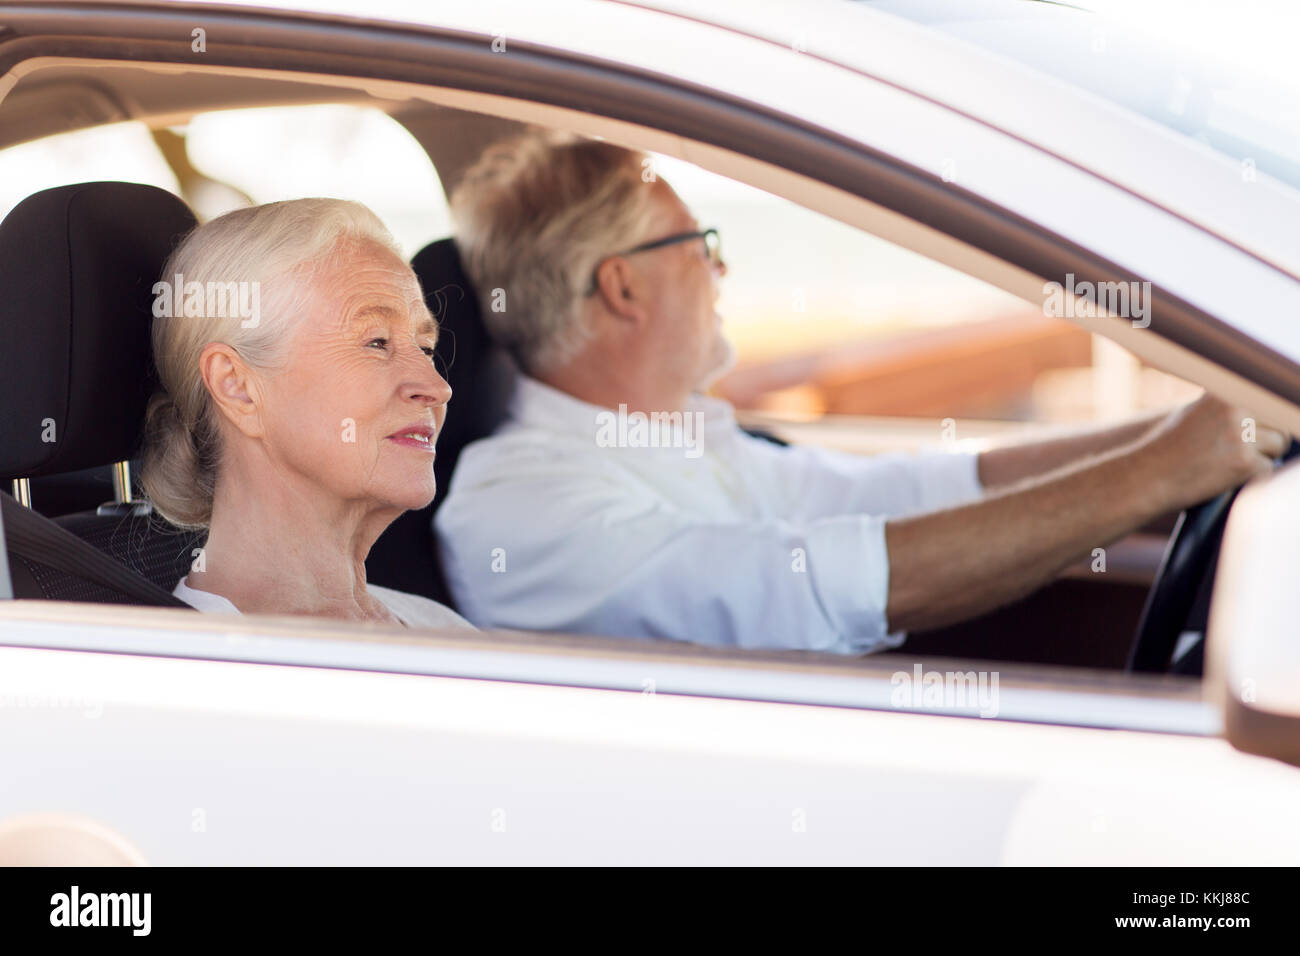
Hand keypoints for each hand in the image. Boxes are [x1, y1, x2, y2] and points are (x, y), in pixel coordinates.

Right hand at [1144, 393, 1289, 508]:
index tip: (1256, 430)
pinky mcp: (1244, 462)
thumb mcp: (1193, 412)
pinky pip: (1268, 469)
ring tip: (1231, 464)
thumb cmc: (1167, 448)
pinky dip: (1252, 477)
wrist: (1147, 476)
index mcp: (1225, 392)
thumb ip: (1226, 406)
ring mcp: (1241, 435)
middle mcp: (1235, 409)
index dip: (1266, 419)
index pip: (1269, 400)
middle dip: (1267, 439)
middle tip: (1240, 452)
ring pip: (1278, 445)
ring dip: (1263, 457)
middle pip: (1279, 423)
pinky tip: (1225, 476)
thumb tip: (1263, 404)